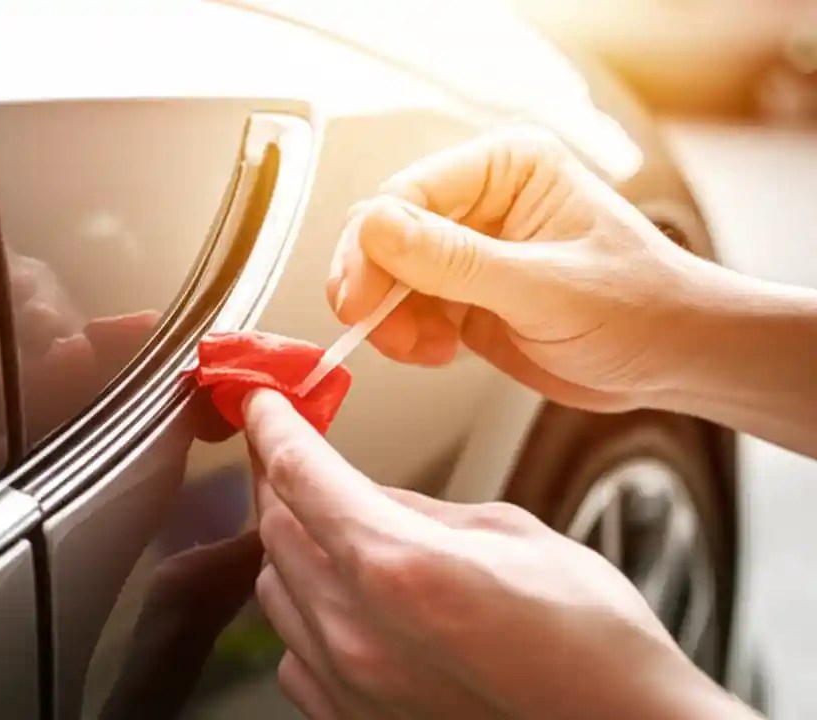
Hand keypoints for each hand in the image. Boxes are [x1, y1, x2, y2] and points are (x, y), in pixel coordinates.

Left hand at [244, 389, 753, 719]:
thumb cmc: (596, 650)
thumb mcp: (517, 538)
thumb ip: (425, 511)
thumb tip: (373, 494)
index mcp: (399, 565)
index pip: (301, 474)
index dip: (273, 426)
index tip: (263, 403)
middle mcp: (357, 630)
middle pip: (276, 529)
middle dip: (285, 483)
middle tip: (302, 459)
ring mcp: (349, 683)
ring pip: (276, 589)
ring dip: (293, 549)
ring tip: (336, 532)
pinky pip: (295, 653)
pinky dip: (308, 616)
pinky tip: (349, 606)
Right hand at [328, 127, 711, 411]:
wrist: (673, 361)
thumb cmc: (642, 307)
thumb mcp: (545, 287)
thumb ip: (457, 262)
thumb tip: (379, 230)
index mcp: (508, 167)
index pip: (408, 192)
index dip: (372, 244)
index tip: (359, 295)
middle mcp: (481, 201)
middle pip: (384, 232)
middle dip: (373, 285)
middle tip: (373, 327)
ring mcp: (467, 250)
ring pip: (385, 275)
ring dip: (388, 318)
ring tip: (424, 347)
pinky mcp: (459, 295)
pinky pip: (402, 309)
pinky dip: (404, 337)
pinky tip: (438, 351)